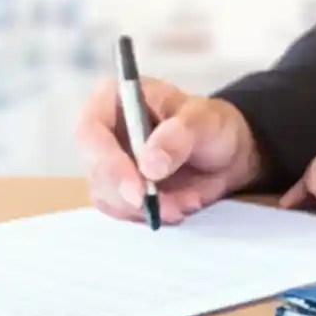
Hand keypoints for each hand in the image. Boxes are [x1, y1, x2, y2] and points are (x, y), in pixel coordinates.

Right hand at [75, 78, 264, 223]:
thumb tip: (149, 164)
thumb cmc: (210, 125)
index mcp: (113, 100)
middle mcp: (102, 132)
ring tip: (180, 204)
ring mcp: (108, 164)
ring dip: (141, 208)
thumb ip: (179, 136)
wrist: (224, 153)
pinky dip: (148, 215)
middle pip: (94, 168)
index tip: (137, 188)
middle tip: (158, 207)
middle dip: (125, 194)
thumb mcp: (204, 121)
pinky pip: (122, 212)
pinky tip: (176, 207)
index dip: (107, 161)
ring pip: (106, 195)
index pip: (91, 131)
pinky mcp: (118, 191)